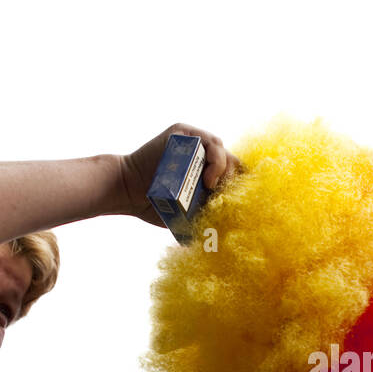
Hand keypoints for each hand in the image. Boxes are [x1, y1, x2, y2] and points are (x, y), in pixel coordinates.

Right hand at [120, 124, 241, 225]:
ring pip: (223, 152)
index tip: (244, 206)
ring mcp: (193, 143)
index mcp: (207, 172)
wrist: (128, 193)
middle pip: (233, 163)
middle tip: (225, 198)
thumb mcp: (189, 214)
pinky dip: (216, 160)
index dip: (243, 187)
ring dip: (225, 171)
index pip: (235, 175)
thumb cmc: (157, 206)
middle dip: (234, 181)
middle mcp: (202, 155)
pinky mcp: (183, 133)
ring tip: (213, 188)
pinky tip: (209, 179)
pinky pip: (210, 142)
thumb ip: (208, 217)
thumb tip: (231, 238)